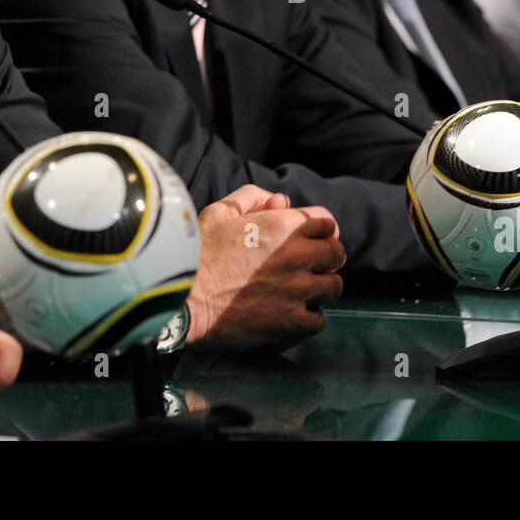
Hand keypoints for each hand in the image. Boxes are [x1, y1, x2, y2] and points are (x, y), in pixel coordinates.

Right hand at [186, 184, 344, 352]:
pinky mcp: (292, 321)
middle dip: (326, 258)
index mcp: (283, 225)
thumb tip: (279, 200)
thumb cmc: (197, 252)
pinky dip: (310, 318)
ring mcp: (297, 290)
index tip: (311, 241)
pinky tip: (294, 315)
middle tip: (311, 267)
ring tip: (304, 293)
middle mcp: (297, 255)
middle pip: (337, 254)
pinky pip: (319, 320)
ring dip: (321, 288)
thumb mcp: (219, 213)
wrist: (183, 298)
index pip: (327, 222)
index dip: (320, 231)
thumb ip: (251, 198)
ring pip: (333, 287)